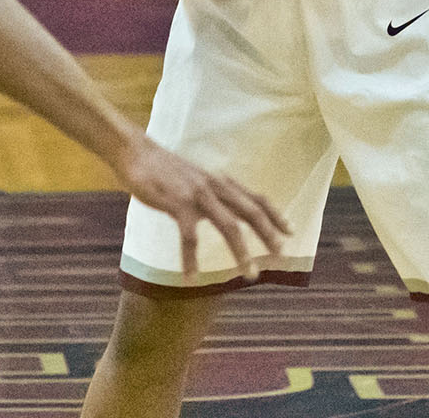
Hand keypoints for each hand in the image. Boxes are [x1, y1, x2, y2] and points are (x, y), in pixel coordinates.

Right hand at [113, 132, 290, 282]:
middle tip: (281, 257)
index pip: (257, 198)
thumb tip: (228, 211)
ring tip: (249, 274)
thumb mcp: (197, 179)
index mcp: (221, 182)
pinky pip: (189, 237)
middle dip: (269, 235)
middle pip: (251, 212)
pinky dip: (191, 260)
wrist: (137, 152)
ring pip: (229, 226)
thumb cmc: (165, 170)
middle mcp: (216, 186)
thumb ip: (214, 194)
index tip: (291, 232)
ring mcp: (198, 194)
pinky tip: (191, 277)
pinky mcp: (177, 203)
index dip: (276, 215)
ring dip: (242, 252)